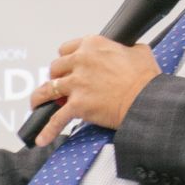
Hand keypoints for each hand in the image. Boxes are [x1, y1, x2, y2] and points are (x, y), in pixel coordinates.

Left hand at [29, 36, 161, 145]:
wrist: (147, 100)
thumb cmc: (146, 78)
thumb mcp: (139, 51)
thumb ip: (126, 48)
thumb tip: (128, 50)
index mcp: (93, 45)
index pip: (67, 49)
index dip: (66, 59)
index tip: (68, 66)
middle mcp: (81, 61)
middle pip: (55, 68)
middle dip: (57, 77)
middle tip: (61, 86)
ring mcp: (77, 83)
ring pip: (47, 89)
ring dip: (40, 97)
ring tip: (37, 104)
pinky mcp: (77, 105)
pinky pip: (56, 119)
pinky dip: (47, 130)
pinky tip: (41, 139)